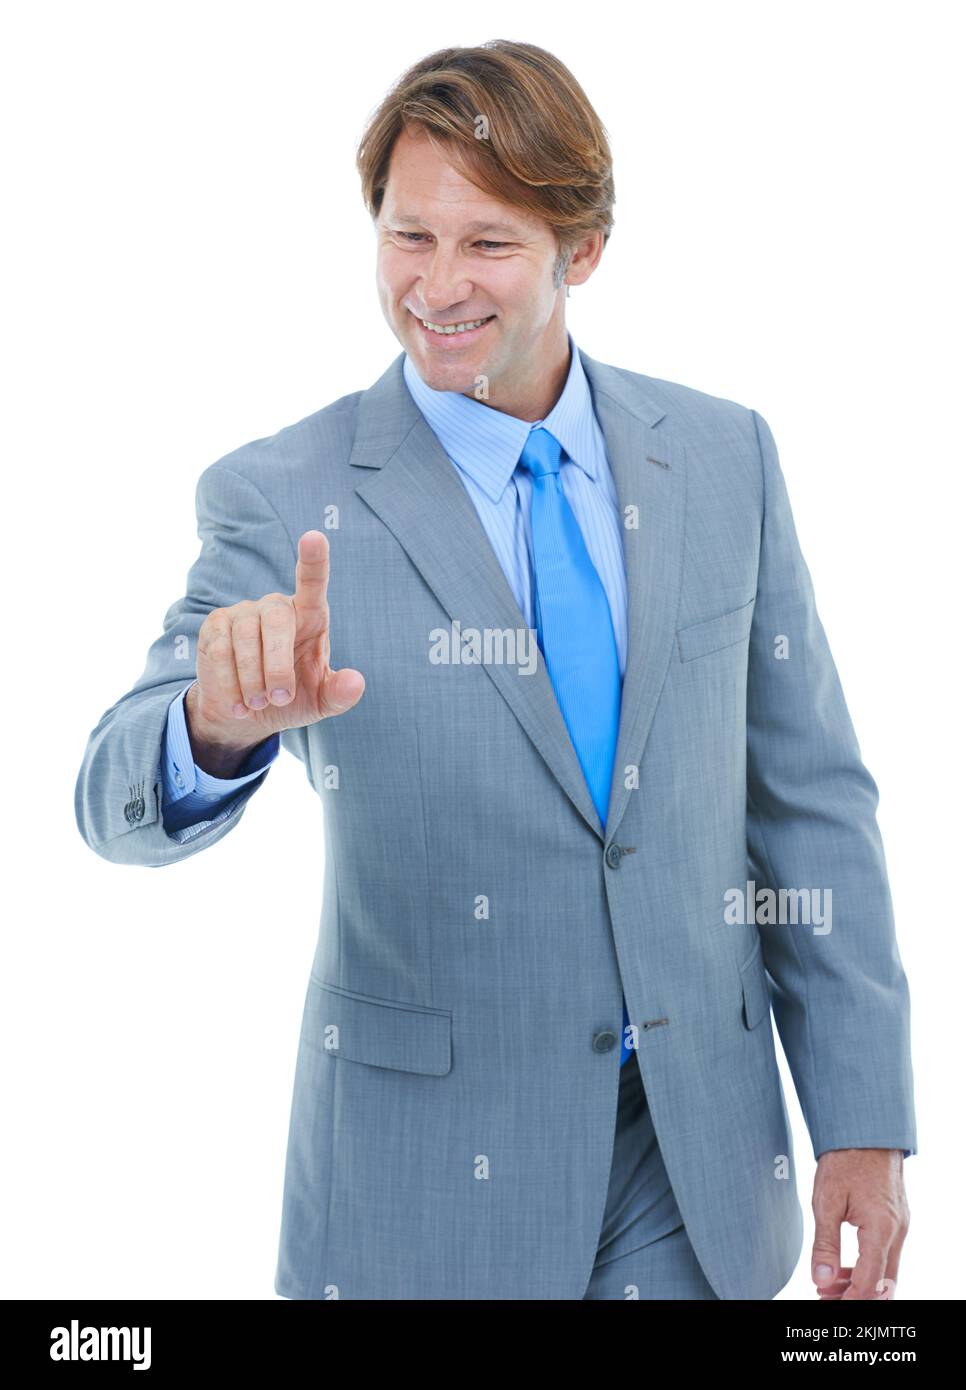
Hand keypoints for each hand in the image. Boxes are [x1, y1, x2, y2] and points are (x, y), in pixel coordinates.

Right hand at [186, 529, 364, 751]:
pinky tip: (238, 704)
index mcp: (310, 616)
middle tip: (279, 698)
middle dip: (277, 665)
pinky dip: (231, 683)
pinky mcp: (216, 625)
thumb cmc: (291, 699)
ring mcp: (244, 612)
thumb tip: (356, 682)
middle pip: (277, 620)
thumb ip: (340, 693)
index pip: (313, 582)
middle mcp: (276, 606)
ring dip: (253, 680)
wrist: (247, 715)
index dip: (313, 559)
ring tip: (258, 705)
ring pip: (246, 639)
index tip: (314, 537)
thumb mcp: (321, 701)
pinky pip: (221, 650)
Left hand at [811, 1148, 909, 1298]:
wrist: (866, 1129)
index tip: (825, 1300)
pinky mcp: (897, 1219)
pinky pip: (887, 1254)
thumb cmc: (845, 1159)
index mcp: (881, 1229)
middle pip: (884, 1284)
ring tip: (830, 1283)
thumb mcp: (826, 1201)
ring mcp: (900, 1225)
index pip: (869, 1283)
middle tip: (826, 1296)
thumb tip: (822, 1278)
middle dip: (856, 1296)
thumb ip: (825, 1244)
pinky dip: (868, 1266)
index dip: (848, 1299)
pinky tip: (845, 1265)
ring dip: (862, 1283)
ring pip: (887, 1271)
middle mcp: (897, 1231)